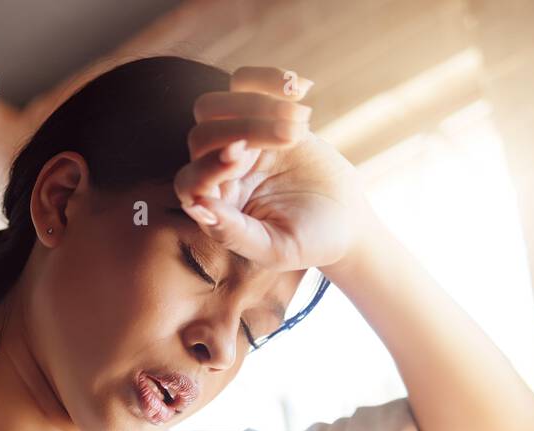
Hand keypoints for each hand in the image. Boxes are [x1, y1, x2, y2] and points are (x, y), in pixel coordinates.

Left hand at [174, 66, 366, 271]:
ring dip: (256, 104)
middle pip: (201, 136)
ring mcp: (235, 140)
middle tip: (292, 137)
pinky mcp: (258, 115)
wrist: (343, 221)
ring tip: (300, 119)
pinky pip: (244, 83)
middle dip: (245, 130)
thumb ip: (235, 234)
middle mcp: (217, 172)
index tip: (239, 155)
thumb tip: (198, 209)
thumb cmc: (308, 242)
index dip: (208, 165)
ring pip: (214, 106)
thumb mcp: (276, 249)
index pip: (191, 181)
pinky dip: (266, 78)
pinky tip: (300, 87)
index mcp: (215, 207)